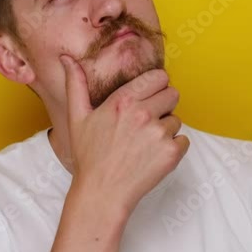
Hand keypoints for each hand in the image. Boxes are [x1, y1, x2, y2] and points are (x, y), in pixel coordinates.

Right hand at [59, 54, 189, 213]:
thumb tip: (68, 59)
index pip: (159, 77)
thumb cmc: (89, 157)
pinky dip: (173, 149)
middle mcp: (142, 113)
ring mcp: (158, 134)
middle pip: (173, 94)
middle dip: (163, 105)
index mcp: (123, 101)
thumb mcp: (77, 118)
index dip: (156, 87)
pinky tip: (152, 157)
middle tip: (146, 123)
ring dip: (166, 130)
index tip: (148, 98)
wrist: (101, 193)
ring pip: (176, 120)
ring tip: (144, 145)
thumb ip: (76, 84)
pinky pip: (183, 141)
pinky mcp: (170, 153)